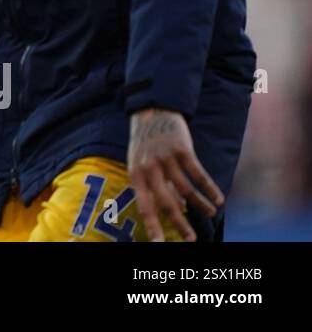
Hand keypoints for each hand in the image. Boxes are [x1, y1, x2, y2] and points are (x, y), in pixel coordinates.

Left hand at [127, 107, 223, 241]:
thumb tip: (177, 208)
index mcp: (136, 174)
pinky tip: (218, 199)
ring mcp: (165, 158)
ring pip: (185, 189)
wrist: (152, 110)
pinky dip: (209, 188)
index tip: (159, 244)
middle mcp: (149, 168)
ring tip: (210, 213)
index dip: (153, 226)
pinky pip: (198, 174)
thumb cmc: (145, 142)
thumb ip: (156, 185)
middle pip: (167, 202)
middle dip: (180, 224)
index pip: (144, 206)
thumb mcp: (141, 163)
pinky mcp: (181, 149)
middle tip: (192, 239)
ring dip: (200, 204)